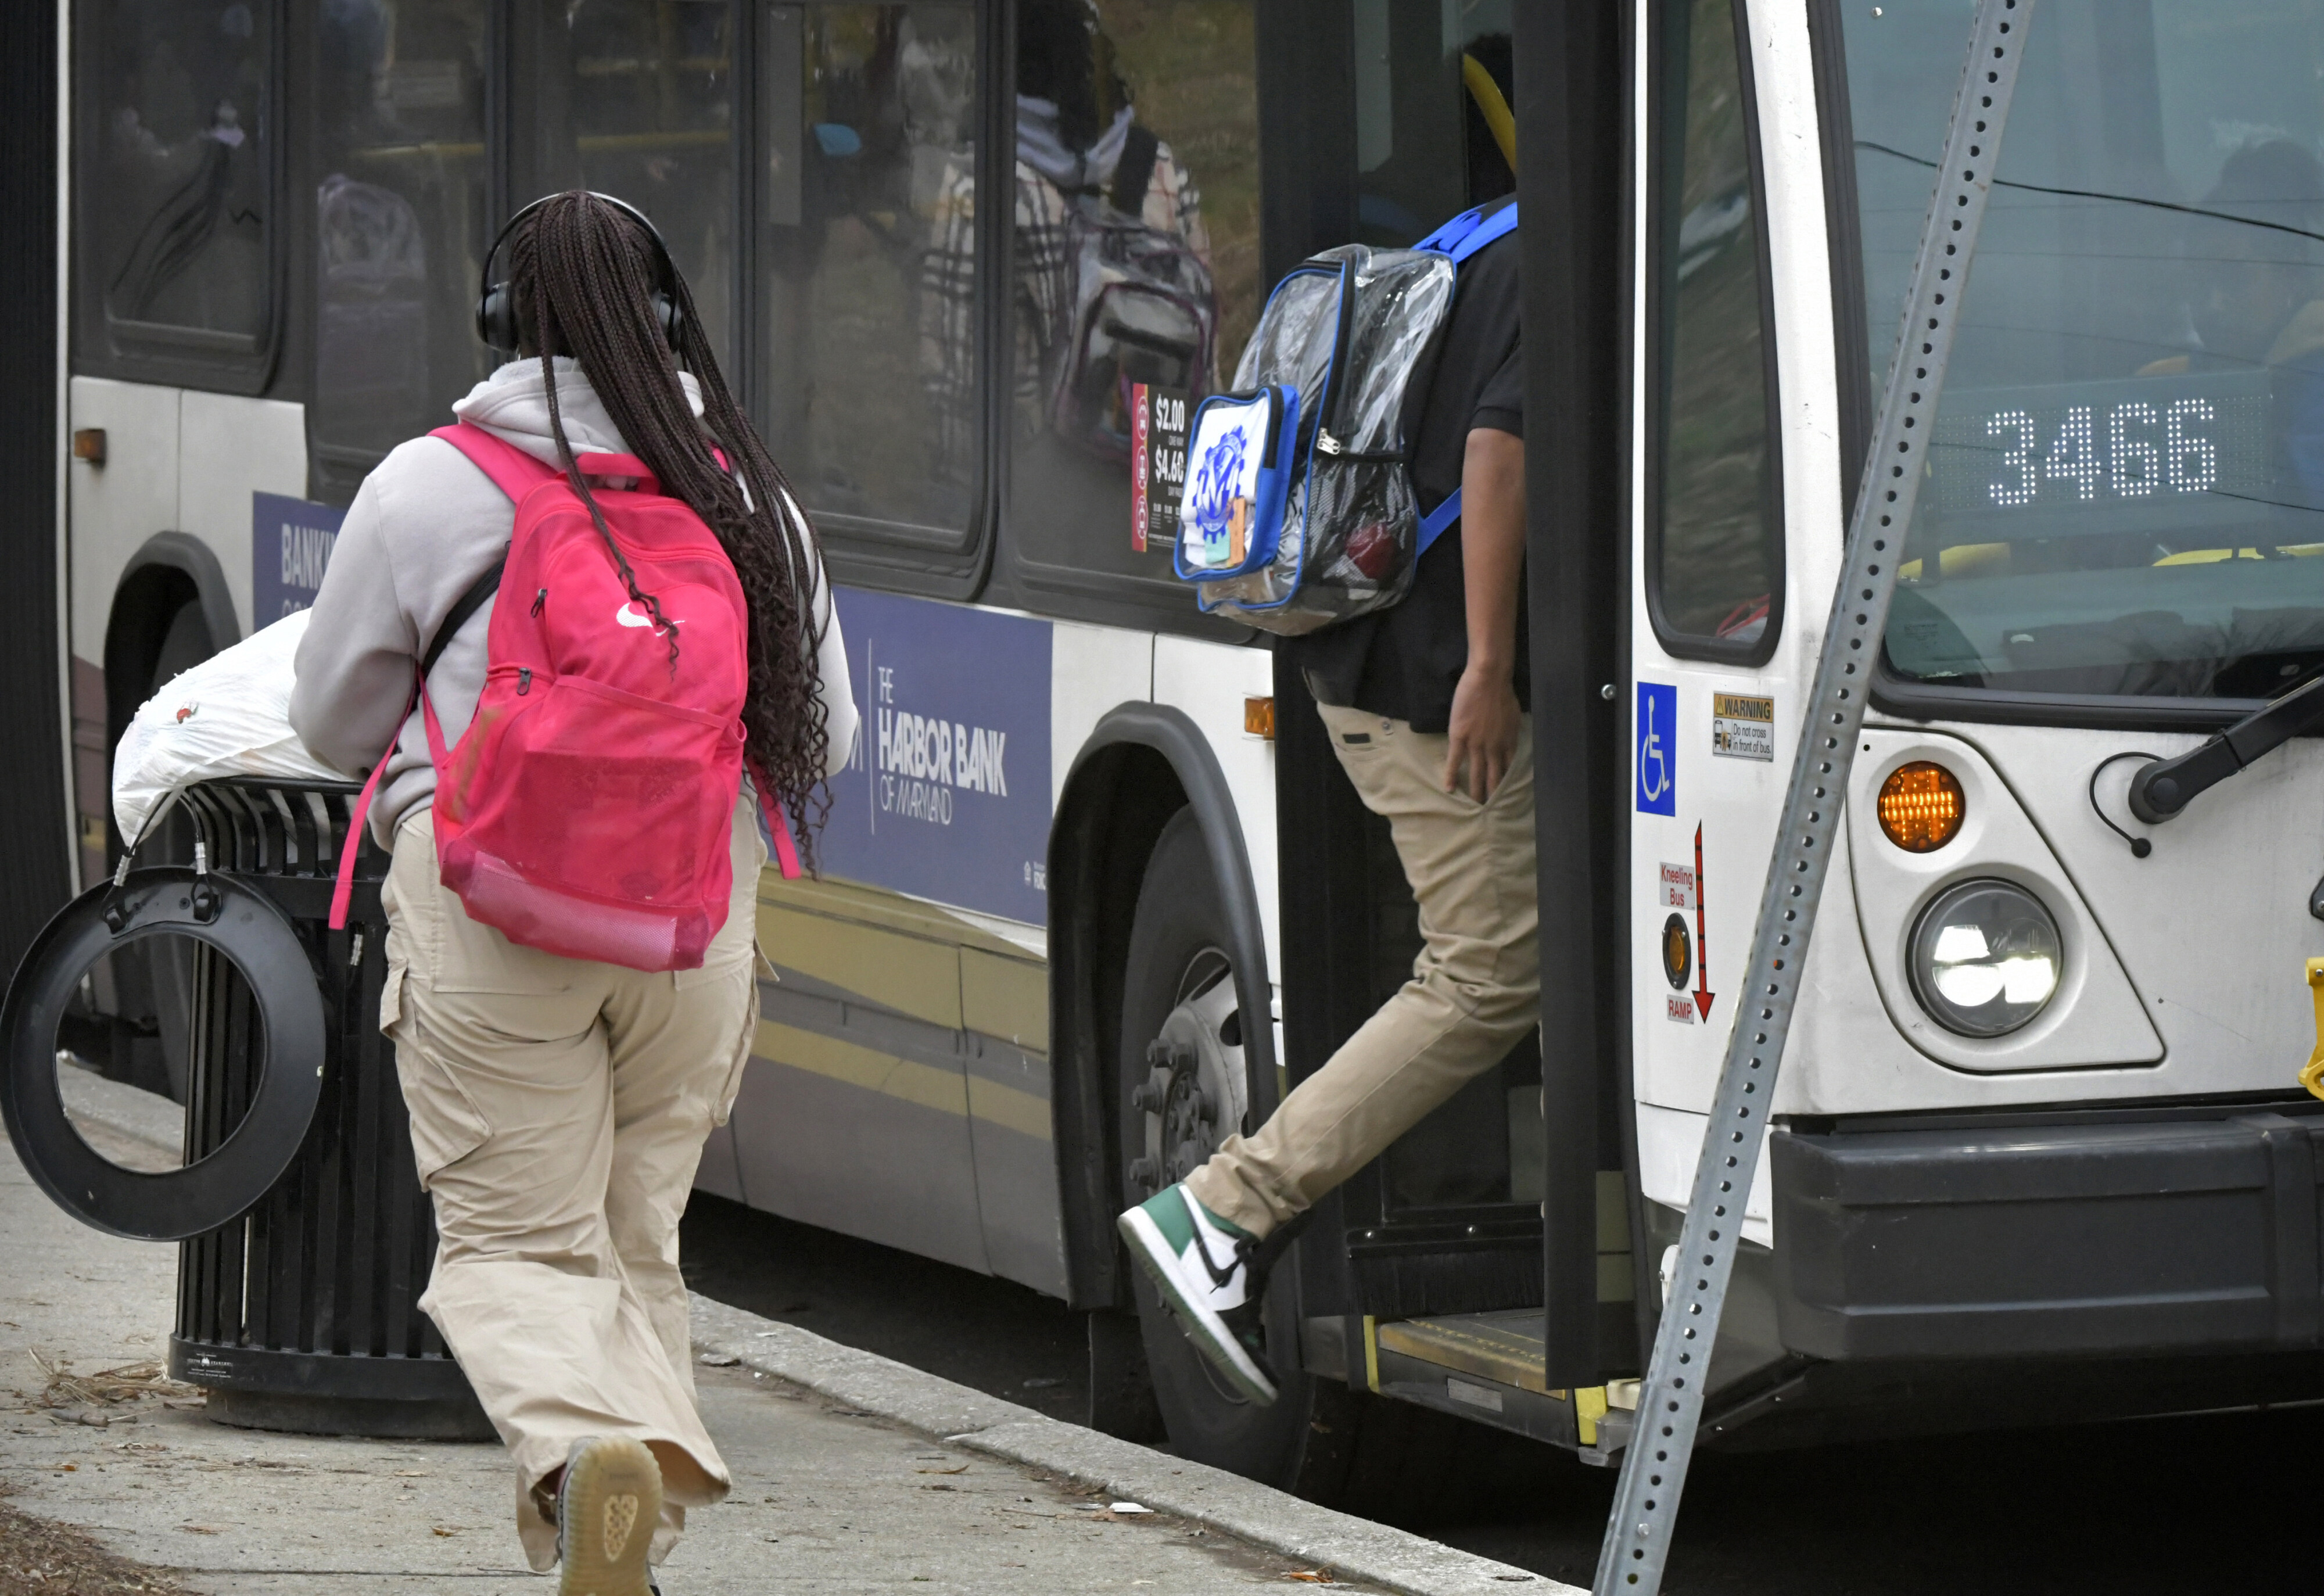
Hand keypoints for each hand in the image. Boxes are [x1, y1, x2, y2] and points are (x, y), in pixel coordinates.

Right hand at [1443, 664, 1521, 801]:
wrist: (1488, 679)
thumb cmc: (1502, 691)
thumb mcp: (1514, 715)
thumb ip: (1511, 730)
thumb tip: (1510, 737)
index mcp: (1509, 742)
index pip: (1509, 768)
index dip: (1506, 782)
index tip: (1505, 795)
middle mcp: (1495, 747)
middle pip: (1494, 776)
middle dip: (1493, 794)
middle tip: (1491, 810)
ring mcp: (1477, 744)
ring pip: (1476, 773)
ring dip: (1475, 791)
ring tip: (1474, 806)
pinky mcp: (1459, 737)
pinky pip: (1455, 761)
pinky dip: (1452, 776)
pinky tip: (1449, 789)